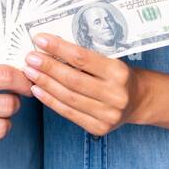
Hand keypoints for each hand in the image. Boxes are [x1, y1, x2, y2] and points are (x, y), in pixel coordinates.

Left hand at [24, 34, 144, 136]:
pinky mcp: (99, 128)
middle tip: (30, 57)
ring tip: (30, 72)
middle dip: (47, 67)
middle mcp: (115, 95)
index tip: (40, 40)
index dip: (59, 48)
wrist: (139, 100)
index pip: (83, 58)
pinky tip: (38, 90)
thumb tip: (51, 46)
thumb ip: (86, 57)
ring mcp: (108, 114)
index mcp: (119, 72)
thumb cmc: (120, 75)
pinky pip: (69, 113)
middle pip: (72, 79)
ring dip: (45, 83)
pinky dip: (50, 101)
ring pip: (68, 97)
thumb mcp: (111, 59)